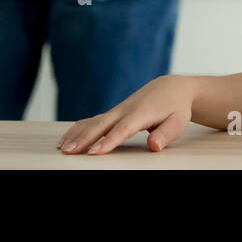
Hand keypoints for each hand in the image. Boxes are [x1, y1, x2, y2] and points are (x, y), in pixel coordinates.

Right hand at [57, 75, 195, 153]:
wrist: (170, 88)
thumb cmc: (175, 107)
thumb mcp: (178, 121)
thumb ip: (166, 134)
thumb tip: (154, 145)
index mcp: (142, 113)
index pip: (123, 129)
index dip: (109, 141)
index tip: (95, 152)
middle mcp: (126, 110)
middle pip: (102, 125)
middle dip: (85, 139)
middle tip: (69, 151)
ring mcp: (118, 110)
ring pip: (94, 122)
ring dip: (77, 134)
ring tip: (62, 148)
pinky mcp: (113, 113)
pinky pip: (93, 120)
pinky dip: (78, 129)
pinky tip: (66, 139)